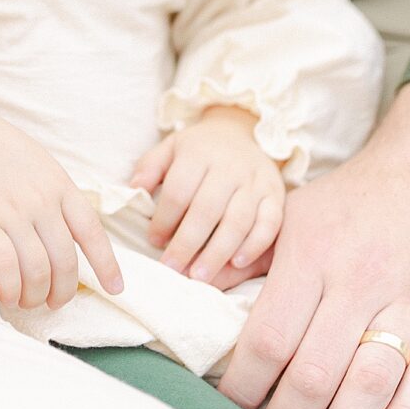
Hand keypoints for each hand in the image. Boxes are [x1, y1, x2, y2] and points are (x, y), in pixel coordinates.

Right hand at [0, 84, 123, 309]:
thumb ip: (53, 193)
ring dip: (35, 295)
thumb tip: (69, 229)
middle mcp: (39, 200)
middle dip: (63, 291)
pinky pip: (4, 266)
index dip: (107, 264)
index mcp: (58, 184)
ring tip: (27, 302)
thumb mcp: (35, 161)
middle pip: (65, 260)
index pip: (91, 231)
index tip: (115, 288)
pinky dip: (9, 288)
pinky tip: (6, 296)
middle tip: (53, 302)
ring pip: (37, 269)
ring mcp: (9, 211)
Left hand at [132, 106, 285, 281]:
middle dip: (187, 243)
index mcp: (199, 154)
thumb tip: (133, 189)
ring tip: (200, 275)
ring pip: (239, 220)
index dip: (164, 219)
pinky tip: (237, 263)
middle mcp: (230, 167)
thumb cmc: (198, 150)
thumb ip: (150, 167)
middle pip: (207, 209)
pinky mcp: (276, 194)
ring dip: (218, 251)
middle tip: (172, 269)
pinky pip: (270, 222)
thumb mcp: (170, 147)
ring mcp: (256, 181)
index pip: (179, 191)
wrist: (240, 133)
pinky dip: (255, 244)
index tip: (154, 241)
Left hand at [218, 80, 409, 408]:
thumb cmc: (360, 200)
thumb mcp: (298, 214)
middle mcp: (360, 281)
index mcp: (313, 255)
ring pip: (367, 386)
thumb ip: (253, 257)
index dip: (244, 386)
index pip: (269, 338)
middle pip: (313, 374)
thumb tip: (198, 286)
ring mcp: (409, 303)